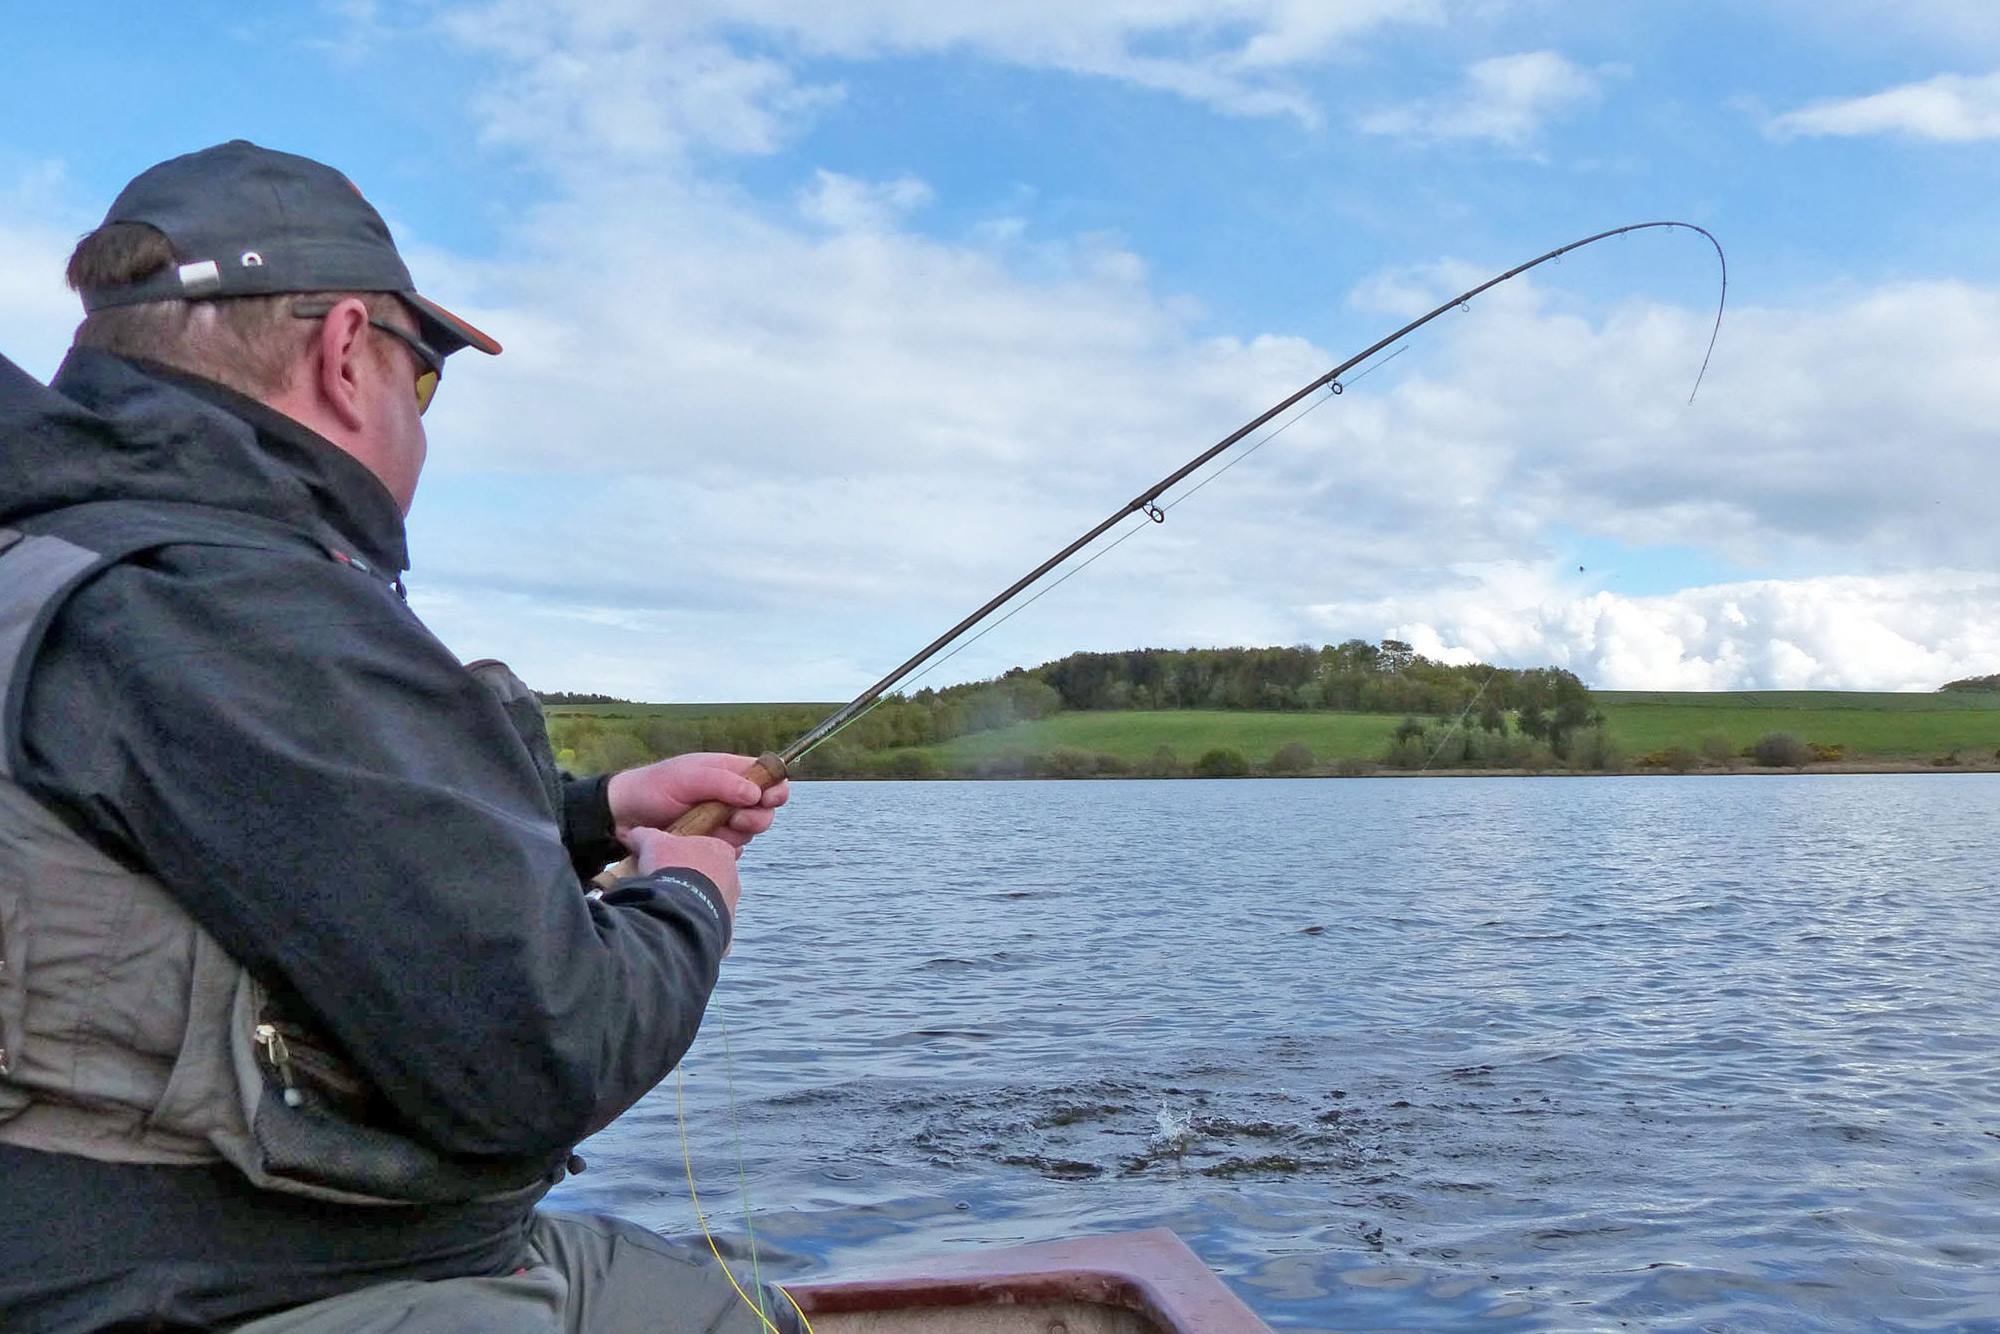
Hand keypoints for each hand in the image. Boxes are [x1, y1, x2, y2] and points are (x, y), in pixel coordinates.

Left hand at [605, 752, 789, 850]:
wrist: (623, 818)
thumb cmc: (652, 788)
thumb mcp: (685, 777)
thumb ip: (721, 782)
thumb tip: (755, 793)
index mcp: (729, 773)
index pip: (768, 777)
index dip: (776, 789)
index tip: (768, 800)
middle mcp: (730, 797)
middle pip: (765, 811)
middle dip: (755, 818)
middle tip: (735, 819)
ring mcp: (721, 822)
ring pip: (748, 834)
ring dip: (733, 835)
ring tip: (706, 831)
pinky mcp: (711, 844)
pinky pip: (730, 852)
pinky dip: (720, 851)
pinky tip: (700, 845)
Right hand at [623, 828, 741, 919]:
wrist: (680, 907)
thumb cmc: (673, 869)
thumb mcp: (653, 844)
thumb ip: (644, 836)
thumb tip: (631, 834)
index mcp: (721, 851)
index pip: (706, 849)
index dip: (685, 855)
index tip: (669, 861)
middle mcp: (732, 878)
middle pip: (711, 876)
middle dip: (691, 880)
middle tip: (668, 885)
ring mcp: (730, 904)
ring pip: (712, 902)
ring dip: (694, 903)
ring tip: (669, 907)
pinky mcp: (724, 928)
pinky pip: (709, 926)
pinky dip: (695, 925)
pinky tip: (677, 925)